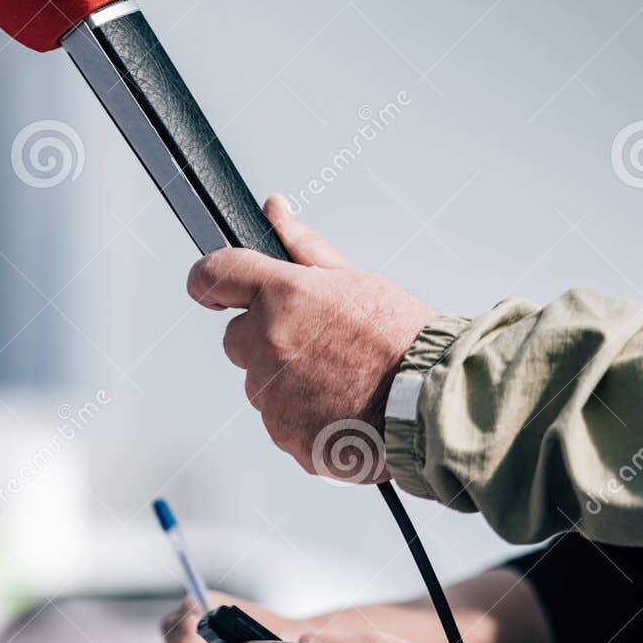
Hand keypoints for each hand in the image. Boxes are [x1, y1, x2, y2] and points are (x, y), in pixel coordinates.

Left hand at [185, 198, 433, 480]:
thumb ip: (303, 247)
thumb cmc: (401, 338)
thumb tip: (274, 209)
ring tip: (340, 380)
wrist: (434, 403)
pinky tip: (340, 407)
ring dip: (286, 381)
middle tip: (319, 344)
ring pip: (259, 383)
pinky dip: (302, 417)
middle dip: (265, 339)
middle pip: (236, 338)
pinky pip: (279, 421)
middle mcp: (268, 342)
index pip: (213, 275)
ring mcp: (272, 393)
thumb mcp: (354, 280)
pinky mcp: (283, 433)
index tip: (211, 288)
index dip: (208, 280)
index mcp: (283, 295)